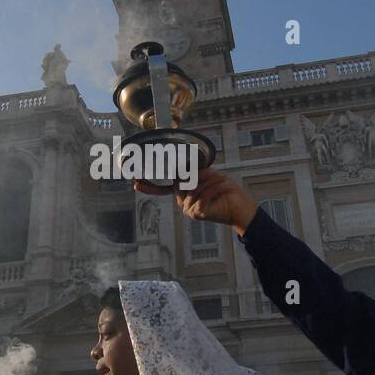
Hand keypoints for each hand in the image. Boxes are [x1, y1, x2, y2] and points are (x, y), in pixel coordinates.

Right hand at [135, 167, 257, 234]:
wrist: (240, 206)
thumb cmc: (226, 190)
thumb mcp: (208, 175)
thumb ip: (194, 170)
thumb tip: (182, 162)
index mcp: (183, 193)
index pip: (162, 189)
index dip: (149, 186)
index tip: (135, 183)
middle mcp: (182, 202)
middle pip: (182, 180)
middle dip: (202, 175)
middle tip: (219, 176)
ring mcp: (187, 209)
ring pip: (194, 186)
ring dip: (212, 182)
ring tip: (224, 184)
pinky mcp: (195, 213)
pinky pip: (202, 195)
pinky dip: (215, 191)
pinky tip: (223, 192)